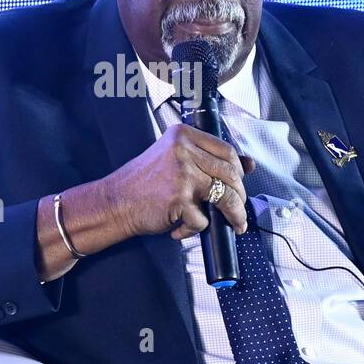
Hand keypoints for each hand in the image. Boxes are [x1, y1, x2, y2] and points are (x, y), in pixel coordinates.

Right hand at [105, 123, 255, 239]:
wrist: (114, 202)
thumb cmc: (142, 184)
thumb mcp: (174, 160)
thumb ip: (207, 159)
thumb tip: (249, 165)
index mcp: (182, 135)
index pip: (226, 150)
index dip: (238, 170)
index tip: (240, 184)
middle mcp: (183, 150)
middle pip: (230, 173)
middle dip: (240, 197)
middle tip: (238, 211)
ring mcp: (183, 174)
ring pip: (224, 197)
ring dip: (233, 216)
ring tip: (233, 225)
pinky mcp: (180, 199)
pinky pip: (203, 219)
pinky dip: (194, 228)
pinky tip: (179, 227)